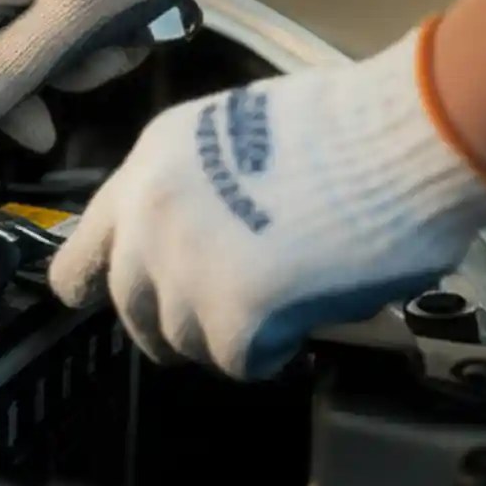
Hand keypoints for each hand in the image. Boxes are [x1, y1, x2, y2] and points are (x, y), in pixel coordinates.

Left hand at [47, 25, 485, 378]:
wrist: (401, 134)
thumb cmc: (344, 125)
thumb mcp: (232, 135)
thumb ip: (193, 194)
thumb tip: (197, 245)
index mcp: (148, 167)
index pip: (85, 245)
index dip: (89, 280)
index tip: (92, 299)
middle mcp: (150, 218)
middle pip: (131, 305)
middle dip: (166, 324)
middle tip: (212, 325)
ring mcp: (185, 266)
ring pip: (183, 338)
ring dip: (224, 337)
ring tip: (276, 308)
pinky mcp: (232, 310)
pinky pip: (236, 360)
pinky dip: (268, 353)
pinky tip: (298, 325)